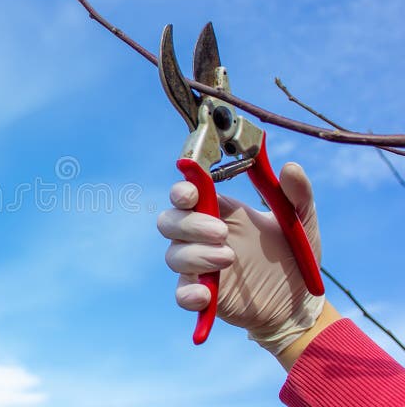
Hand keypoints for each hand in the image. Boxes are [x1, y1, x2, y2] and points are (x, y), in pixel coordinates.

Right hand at [157, 162, 324, 355]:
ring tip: (228, 258)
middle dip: (188, 224)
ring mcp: (200, 266)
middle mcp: (202, 237)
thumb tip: (290, 168)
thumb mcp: (302, 222)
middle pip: (169, 222)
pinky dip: (188, 294)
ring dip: (196, 255)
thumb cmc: (293, 257)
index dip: (181, 192)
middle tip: (221, 232)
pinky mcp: (203, 294)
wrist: (298, 303)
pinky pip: (181, 293)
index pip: (186, 194)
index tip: (191, 194)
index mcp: (220, 211)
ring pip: (173, 256)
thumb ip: (299, 194)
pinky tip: (206, 295)